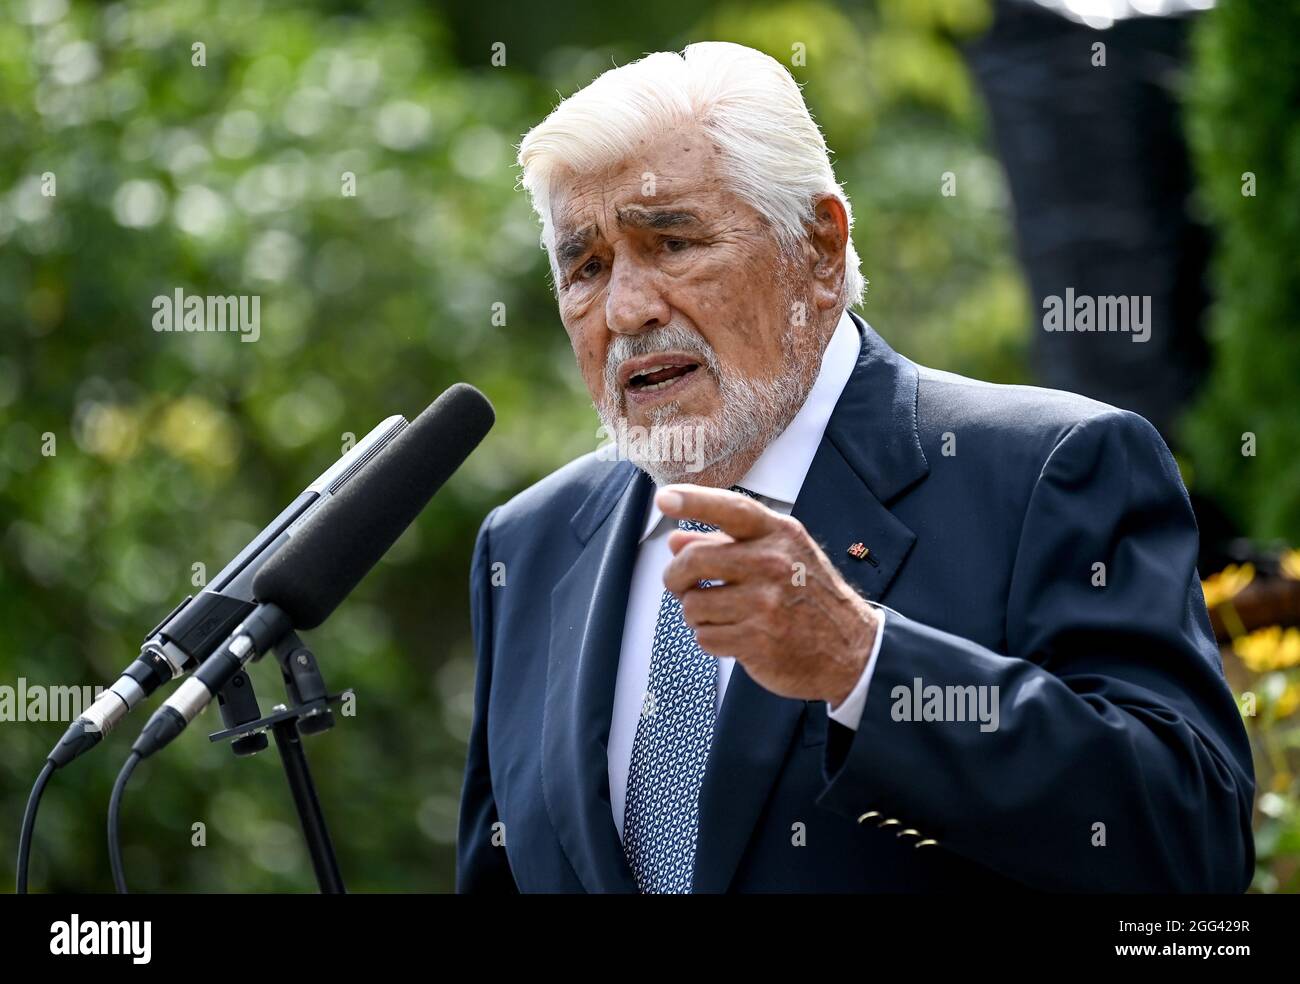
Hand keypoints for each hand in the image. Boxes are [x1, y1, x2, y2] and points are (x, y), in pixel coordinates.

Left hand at [657, 484, 879, 705]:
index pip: (731, 509)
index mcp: (779, 535)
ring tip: (721, 615)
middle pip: (694, 561)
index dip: (693, 502)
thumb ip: (725, 545)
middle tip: (679, 585)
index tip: (663, 499)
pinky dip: (710, 638)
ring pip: (694, 604)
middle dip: (675, 576)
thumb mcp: (779, 557)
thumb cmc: (808, 597)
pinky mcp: (758, 641)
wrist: (851, 649)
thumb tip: (675, 541)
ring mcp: (766, 604)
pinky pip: (705, 636)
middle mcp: (773, 564)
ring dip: (697, 614)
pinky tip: (734, 635)